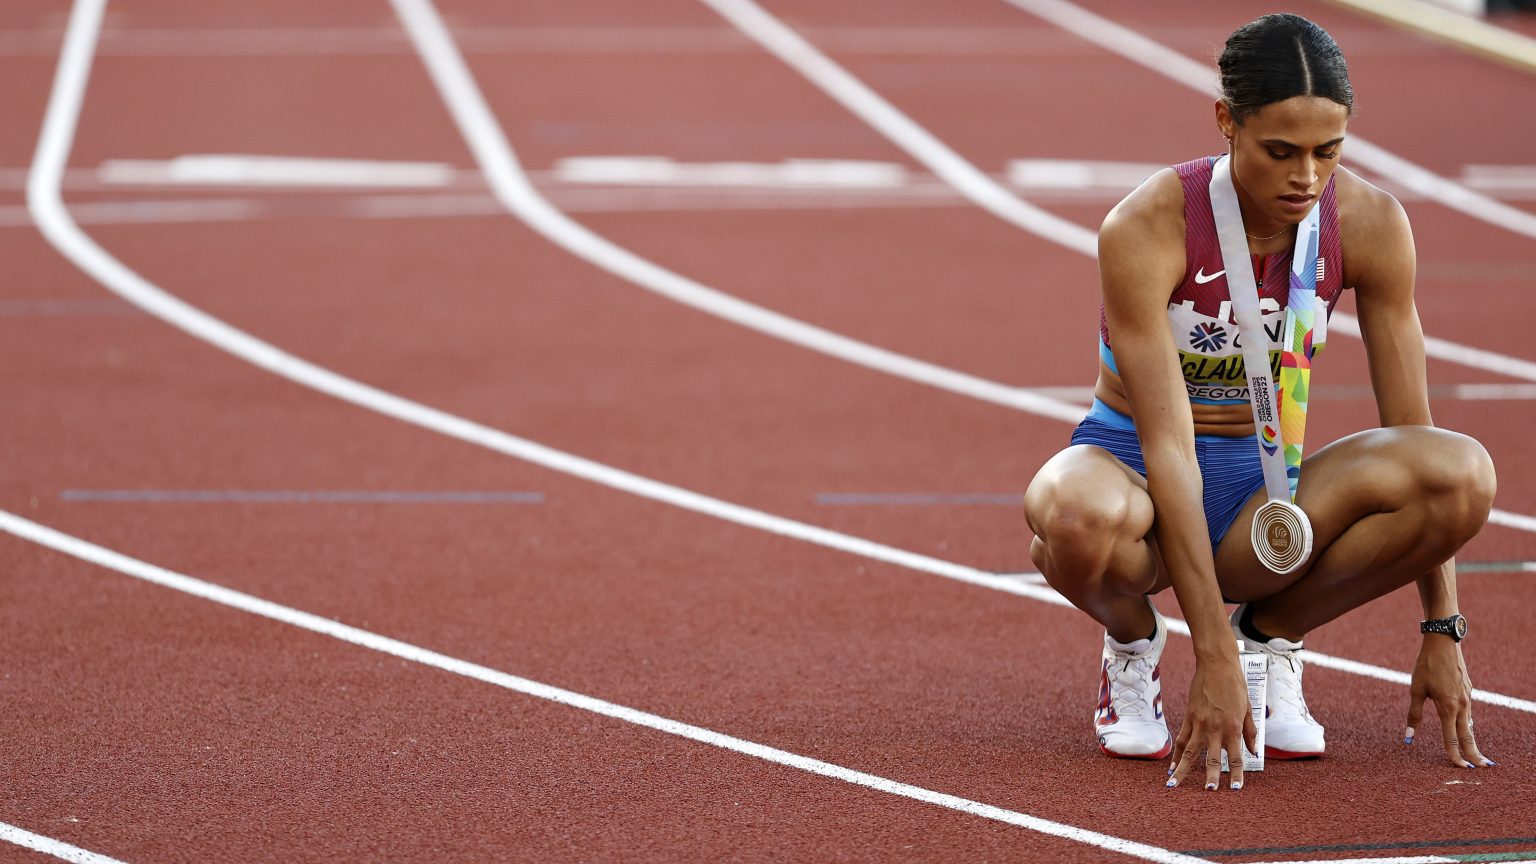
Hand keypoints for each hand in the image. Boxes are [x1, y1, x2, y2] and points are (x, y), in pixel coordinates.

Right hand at [1168, 657, 1256, 789]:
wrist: (1216, 665)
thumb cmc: (1236, 685)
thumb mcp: (1248, 709)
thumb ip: (1249, 732)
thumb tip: (1253, 752)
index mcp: (1232, 727)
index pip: (1235, 757)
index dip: (1236, 774)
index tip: (1235, 788)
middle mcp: (1215, 728)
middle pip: (1212, 758)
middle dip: (1210, 776)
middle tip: (1209, 791)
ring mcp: (1199, 723)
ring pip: (1190, 752)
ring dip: (1183, 770)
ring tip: (1174, 784)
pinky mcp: (1188, 717)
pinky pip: (1181, 739)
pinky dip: (1176, 754)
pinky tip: (1172, 766)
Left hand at [1405, 635, 1492, 767]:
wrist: (1444, 643)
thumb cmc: (1426, 665)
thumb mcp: (1415, 689)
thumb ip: (1413, 714)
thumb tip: (1408, 737)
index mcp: (1447, 707)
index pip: (1451, 738)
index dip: (1454, 754)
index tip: (1460, 768)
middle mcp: (1461, 705)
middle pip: (1468, 736)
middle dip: (1474, 754)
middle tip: (1482, 769)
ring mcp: (1467, 698)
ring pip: (1470, 725)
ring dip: (1473, 741)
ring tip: (1477, 756)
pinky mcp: (1468, 691)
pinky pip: (1468, 713)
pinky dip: (1469, 726)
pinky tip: (1467, 730)